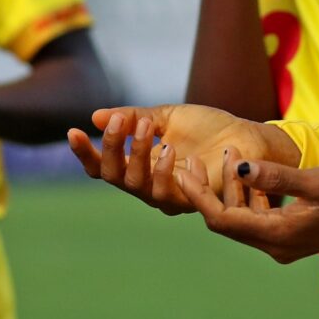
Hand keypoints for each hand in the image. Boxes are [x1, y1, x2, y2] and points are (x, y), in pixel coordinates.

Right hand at [66, 104, 297, 214]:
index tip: (74, 131)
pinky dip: (163, 169)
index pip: (102, 165)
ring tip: (147, 128)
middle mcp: (147, 185)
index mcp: (138, 164)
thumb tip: (97, 116)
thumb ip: (134, 118)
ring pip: (136, 185)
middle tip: (119, 122)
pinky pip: (166, 193)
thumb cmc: (206, 128)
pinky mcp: (190, 201)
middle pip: (112, 176)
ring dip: (137, 154)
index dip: (86, 152)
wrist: (244, 137)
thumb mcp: (166, 116)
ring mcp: (167, 196)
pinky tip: (170, 148)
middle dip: (111, 148)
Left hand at [179, 157, 318, 263]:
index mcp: (278, 235)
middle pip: (228, 221)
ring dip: (232, 188)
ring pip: (243, 218)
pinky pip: (259, 217)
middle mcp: (276, 245)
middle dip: (210, 190)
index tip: (184, 170)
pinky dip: (250, 195)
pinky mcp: (291, 235)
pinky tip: (249, 171)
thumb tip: (239, 167)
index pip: (223, 220)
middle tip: (197, 158)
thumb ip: (276, 176)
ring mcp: (284, 243)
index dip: (199, 196)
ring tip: (229, 153)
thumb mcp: (315, 180)